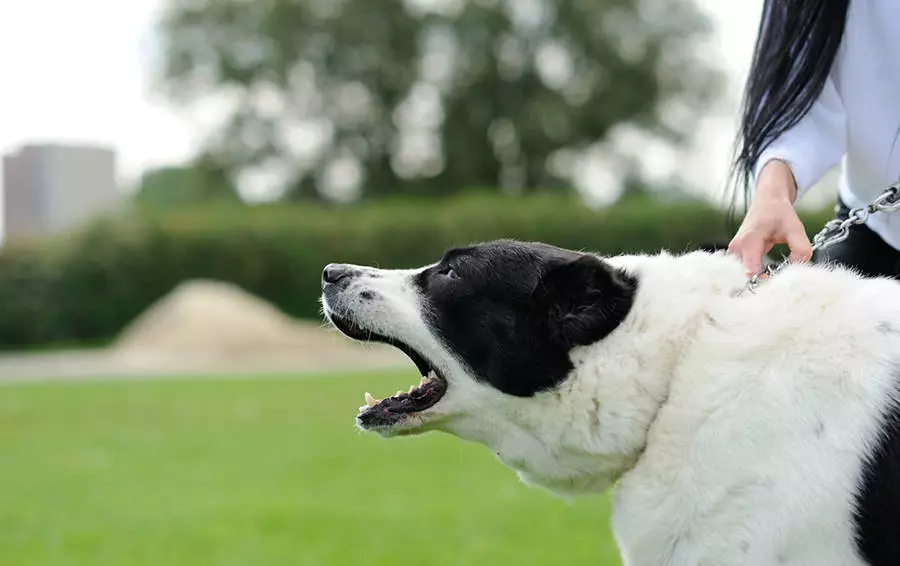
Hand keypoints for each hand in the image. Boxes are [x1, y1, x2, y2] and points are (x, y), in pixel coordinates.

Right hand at [728, 159, 812, 275]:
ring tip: (774, 273)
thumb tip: (796, 269)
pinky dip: (755, 273)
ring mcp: (733, 251)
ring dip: (759, 278)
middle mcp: (737, 247)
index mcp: (749, 240)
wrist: (767, 202)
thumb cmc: (778, 213)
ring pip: (743, 275)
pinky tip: (766, 270)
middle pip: (746, 276)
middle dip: (763, 281)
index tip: (781, 282)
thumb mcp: (796, 229)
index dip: (766, 281)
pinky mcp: (735, 254)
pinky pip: (742, 270)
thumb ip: (800, 250)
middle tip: (781, 280)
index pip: (751, 272)